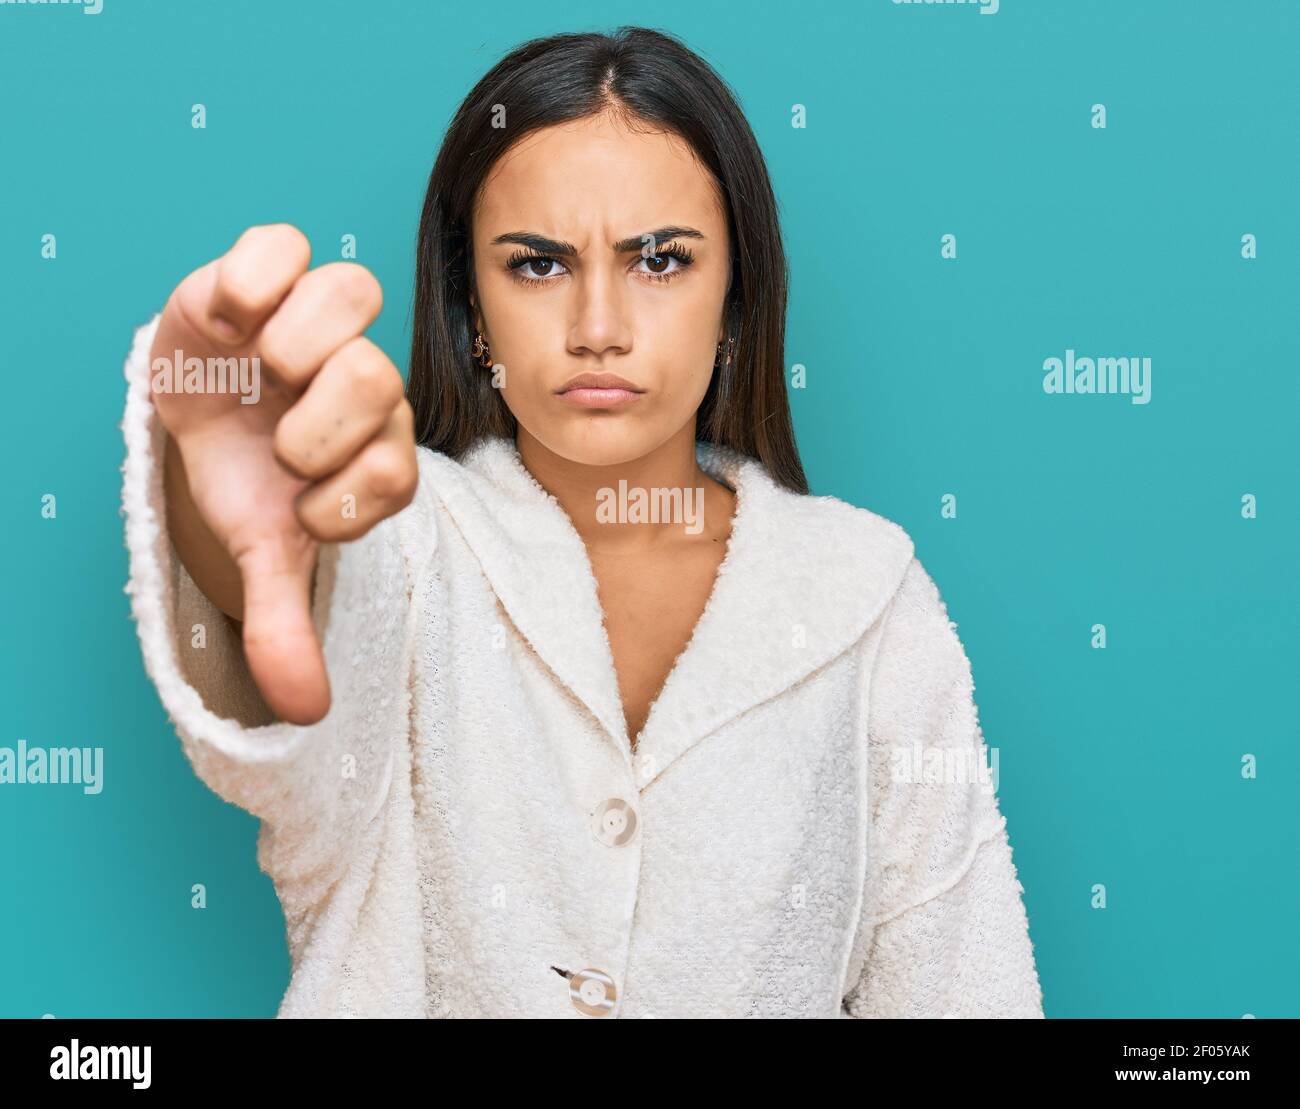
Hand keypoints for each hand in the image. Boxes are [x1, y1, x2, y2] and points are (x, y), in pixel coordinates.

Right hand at [150, 224, 415, 724]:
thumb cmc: (250, 476)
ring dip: (296, 343)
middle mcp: (362, 381)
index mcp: (376, 450)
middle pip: (376, 379)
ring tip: (256, 371)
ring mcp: (321, 322)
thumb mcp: (262, 550)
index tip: (301, 514)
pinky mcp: (273, 271)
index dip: (346, 501)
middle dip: (316, 424)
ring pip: (350, 295)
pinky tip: (229, 322)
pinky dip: (253, 277)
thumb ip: (285, 623)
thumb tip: (305, 714)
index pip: (396, 470)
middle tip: (275, 444)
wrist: (204, 407)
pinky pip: (285, 245)